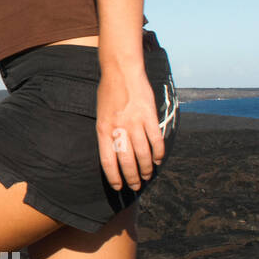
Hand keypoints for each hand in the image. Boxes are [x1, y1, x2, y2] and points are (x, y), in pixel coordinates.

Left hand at [96, 68, 162, 190]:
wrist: (121, 72)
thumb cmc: (108, 94)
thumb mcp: (101, 115)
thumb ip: (107, 134)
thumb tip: (114, 154)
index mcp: (103, 130)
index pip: (108, 161)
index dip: (113, 177)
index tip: (118, 186)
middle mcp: (119, 129)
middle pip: (127, 161)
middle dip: (132, 177)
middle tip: (136, 186)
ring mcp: (135, 123)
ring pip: (143, 154)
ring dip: (146, 168)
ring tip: (147, 176)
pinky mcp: (149, 116)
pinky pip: (156, 140)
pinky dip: (158, 153)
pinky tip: (158, 160)